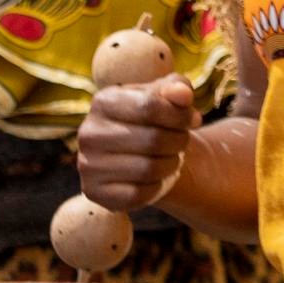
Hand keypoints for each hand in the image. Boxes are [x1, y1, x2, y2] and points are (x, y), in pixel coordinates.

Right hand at [74, 74, 198, 210]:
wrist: (135, 153)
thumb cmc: (153, 118)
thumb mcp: (165, 95)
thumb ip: (177, 87)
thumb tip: (183, 94)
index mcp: (103, 101)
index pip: (149, 106)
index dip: (180, 114)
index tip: (195, 120)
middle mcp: (89, 133)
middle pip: (152, 140)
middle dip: (179, 141)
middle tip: (184, 140)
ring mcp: (88, 165)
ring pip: (148, 169)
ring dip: (171, 164)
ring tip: (173, 157)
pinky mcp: (94, 192)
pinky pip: (138, 194)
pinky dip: (157, 187)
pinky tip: (157, 177)